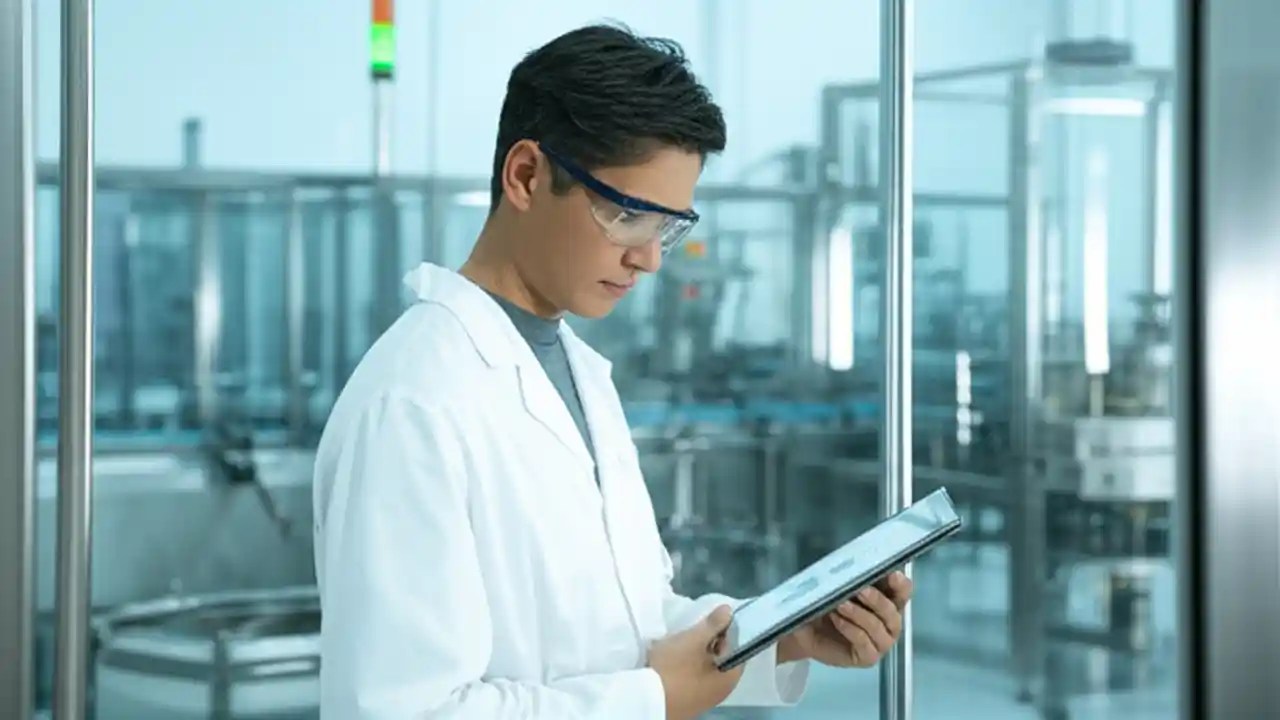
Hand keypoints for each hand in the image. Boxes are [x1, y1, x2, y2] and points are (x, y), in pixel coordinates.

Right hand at [647, 605, 745, 719]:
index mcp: (729, 679)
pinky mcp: (683, 700)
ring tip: (678, 640)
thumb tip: (729, 611)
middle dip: (707, 641)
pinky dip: (682, 665)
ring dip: (692, 653)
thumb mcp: (694, 640)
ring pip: (701, 668)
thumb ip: (713, 624)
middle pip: (719, 659)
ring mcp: (700, 698)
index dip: (727, 631)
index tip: (712, 620)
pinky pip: (688, 676)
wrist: (645, 699)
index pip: (737, 649)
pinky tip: (669, 656)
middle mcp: (719, 692)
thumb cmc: (675, 669)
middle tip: (694, 628)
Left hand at [777, 572, 913, 667]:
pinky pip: (863, 642)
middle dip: (876, 600)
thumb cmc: (827, 603)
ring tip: (840, 604)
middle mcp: (890, 622)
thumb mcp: (838, 586)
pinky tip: (836, 619)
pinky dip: (849, 628)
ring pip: (877, 627)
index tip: (891, 575)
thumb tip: (861, 567)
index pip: (904, 592)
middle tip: (860, 590)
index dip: (900, 584)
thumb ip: (854, 578)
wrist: (805, 629)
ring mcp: (881, 642)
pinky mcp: (869, 657)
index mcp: (889, 601)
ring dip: (858, 614)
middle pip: (892, 611)